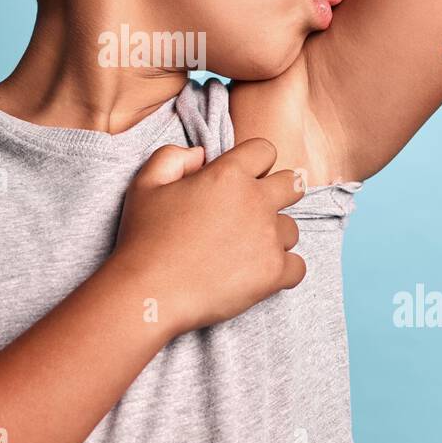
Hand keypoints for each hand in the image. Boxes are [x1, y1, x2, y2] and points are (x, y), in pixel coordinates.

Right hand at [110, 137, 306, 335]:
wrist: (149, 292)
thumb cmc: (144, 238)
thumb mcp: (145, 184)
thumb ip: (172, 157)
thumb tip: (201, 155)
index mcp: (229, 174)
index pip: (265, 150)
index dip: (254, 162)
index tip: (242, 179)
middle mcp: (256, 201)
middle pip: (293, 184)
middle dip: (278, 193)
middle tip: (253, 212)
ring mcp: (268, 238)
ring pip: (292, 229)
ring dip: (274, 236)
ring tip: (244, 250)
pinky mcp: (274, 273)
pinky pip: (297, 266)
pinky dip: (282, 270)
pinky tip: (257, 273)